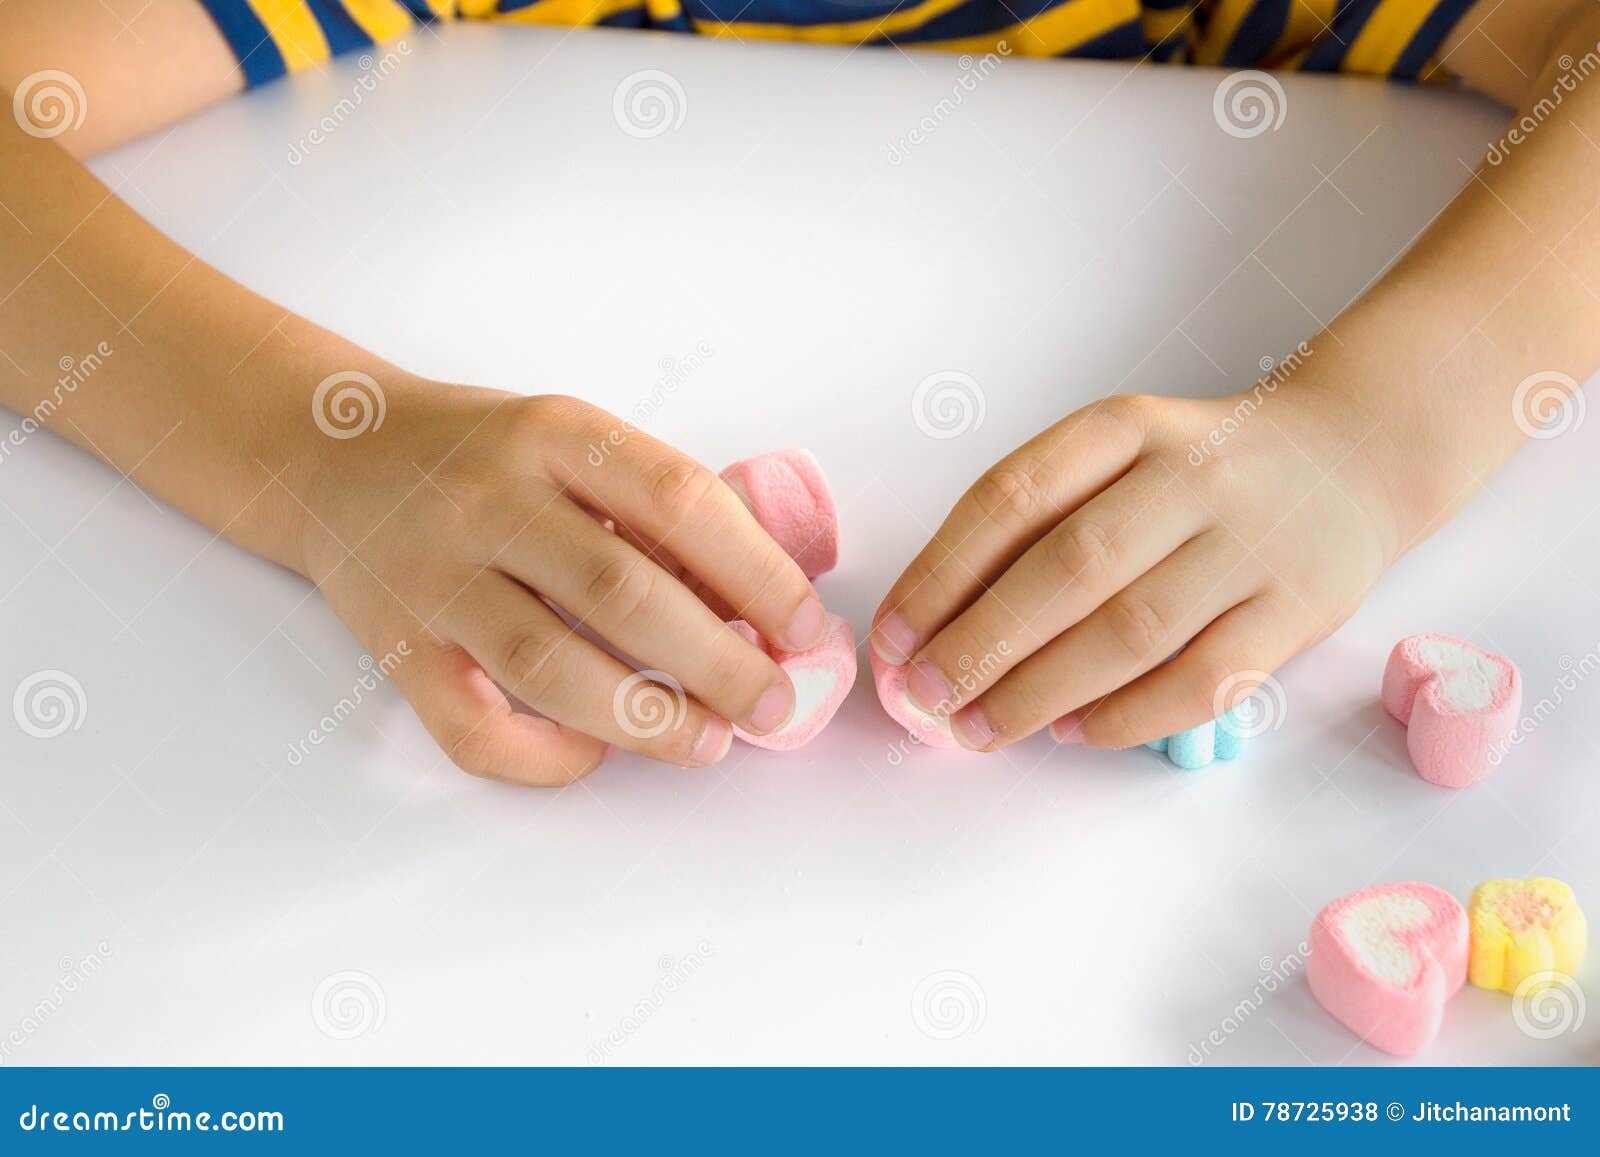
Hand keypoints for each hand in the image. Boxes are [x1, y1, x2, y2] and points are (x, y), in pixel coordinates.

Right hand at [297, 380, 826, 784]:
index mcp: (555, 434)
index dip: (758, 572)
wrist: (332, 453)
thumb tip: (761, 604)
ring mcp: (433, 577)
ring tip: (709, 741)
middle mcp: (489, 500)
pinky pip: (471, 726)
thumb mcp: (571, 441)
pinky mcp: (394, 648)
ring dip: (646, 717)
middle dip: (718, 661)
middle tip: (774, 705)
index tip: (808, 628)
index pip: (679, 500)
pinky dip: (543, 755)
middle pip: (621, 591)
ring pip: (547, 665)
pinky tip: (596, 752)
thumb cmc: (483, 454)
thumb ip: (653, 507)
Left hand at [870, 384, 1404, 750]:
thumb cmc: (1198, 470)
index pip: (1013, 496)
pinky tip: (1072, 733)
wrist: (1352, 456)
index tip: (893, 635)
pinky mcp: (1298, 611)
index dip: (941, 572)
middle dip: (982, 643)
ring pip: (1132, 630)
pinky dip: (1128, 716)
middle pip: (1069, 568)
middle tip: (923, 698)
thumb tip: (938, 624)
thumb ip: (1041, 522)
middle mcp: (1191, 477)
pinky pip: (1203, 680)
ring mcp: (1251, 545)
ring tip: (979, 730)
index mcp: (1125, 427)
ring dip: (1042, 691)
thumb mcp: (1119, 454)